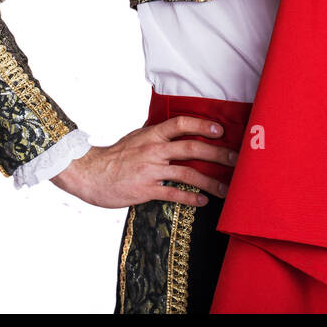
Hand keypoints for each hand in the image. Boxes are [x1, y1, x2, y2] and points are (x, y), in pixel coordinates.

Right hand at [50, 116, 235, 207]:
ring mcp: (150, 170)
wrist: (89, 174)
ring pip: (188, 173)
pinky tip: (203, 202)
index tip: (220, 130)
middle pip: (192, 148)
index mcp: (151, 134)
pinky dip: (190, 198)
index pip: (181, 124)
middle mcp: (153, 150)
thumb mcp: (134, 138)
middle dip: (218, 154)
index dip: (202, 125)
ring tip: (226, 190)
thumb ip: (154, 134)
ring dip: (211, 182)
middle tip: (236, 160)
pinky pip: (173, 194)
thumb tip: (171, 127)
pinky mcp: (146, 189)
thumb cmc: (114, 157)